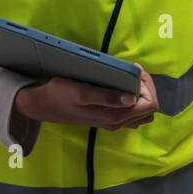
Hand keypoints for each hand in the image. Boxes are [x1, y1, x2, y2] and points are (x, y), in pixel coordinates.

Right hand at [13, 63, 157, 131]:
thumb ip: (107, 97)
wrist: (43, 105)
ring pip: (141, 113)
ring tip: (128, 78)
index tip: (135, 71)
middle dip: (147, 89)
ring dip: (140, 94)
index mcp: (115, 116)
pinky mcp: (106, 117)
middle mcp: (117, 122)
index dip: (148, 86)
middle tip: (133, 73)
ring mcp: (112, 121)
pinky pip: (130, 112)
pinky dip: (132, 99)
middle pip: (149, 109)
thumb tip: (132, 98)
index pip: (150, 105)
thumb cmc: (60, 94)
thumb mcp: (82, 92)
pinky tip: (119, 86)